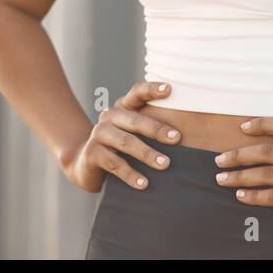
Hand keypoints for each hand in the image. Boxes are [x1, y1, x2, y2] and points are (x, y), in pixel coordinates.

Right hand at [60, 81, 183, 193]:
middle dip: (157, 129)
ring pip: (125, 142)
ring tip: (165, 165)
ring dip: (147, 153)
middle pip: (134, 120)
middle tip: (177, 138)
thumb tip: (187, 135)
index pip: (137, 93)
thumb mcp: (134, 133)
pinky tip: (144, 184)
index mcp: (122, 107)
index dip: (152, 89)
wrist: (85, 163)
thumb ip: (152, 128)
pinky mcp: (92, 153)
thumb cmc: (120, 147)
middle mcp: (109, 116)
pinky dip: (131, 174)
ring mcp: (98, 134)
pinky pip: (114, 163)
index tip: (170, 89)